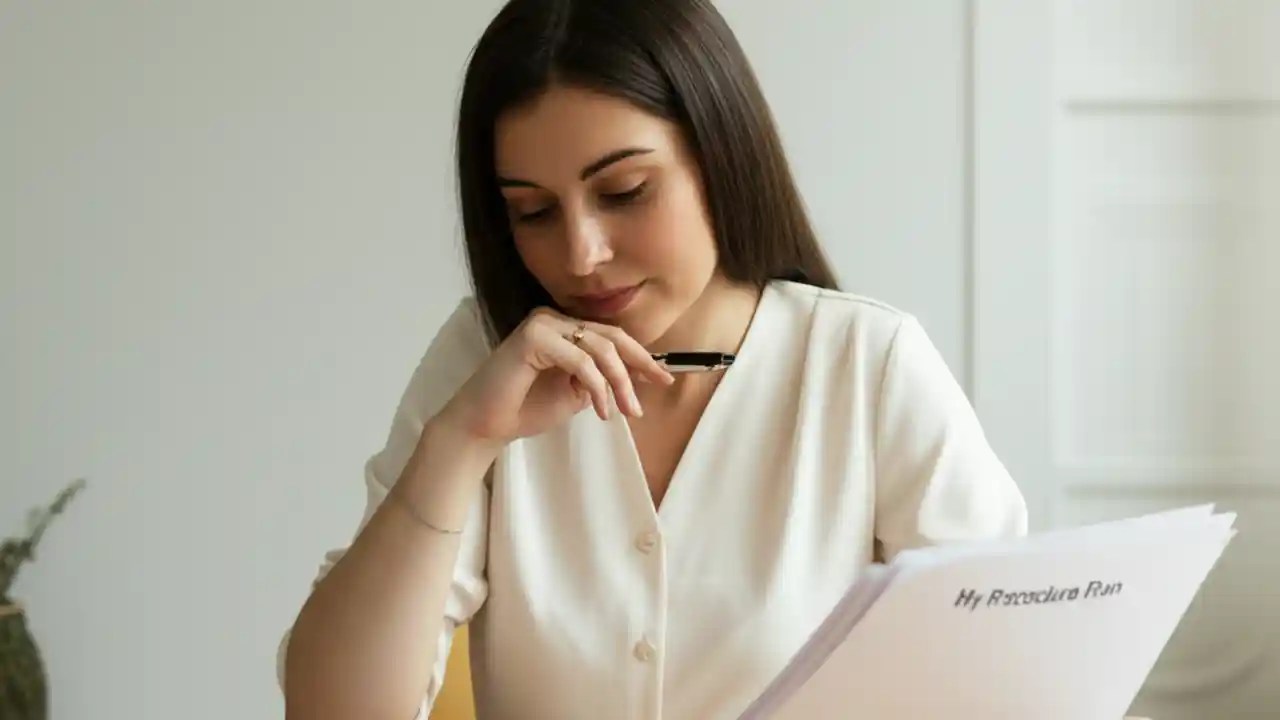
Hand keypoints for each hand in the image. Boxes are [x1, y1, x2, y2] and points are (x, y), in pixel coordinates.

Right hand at [438, 306, 674, 443]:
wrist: (485, 425)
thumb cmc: (525, 409)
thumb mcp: (575, 394)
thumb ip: (600, 380)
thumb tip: (640, 376)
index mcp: (561, 327)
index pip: (610, 335)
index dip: (641, 356)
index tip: (664, 378)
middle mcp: (552, 318)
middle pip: (611, 336)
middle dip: (639, 365)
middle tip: (657, 391)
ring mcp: (541, 323)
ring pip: (599, 348)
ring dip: (620, 382)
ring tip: (627, 411)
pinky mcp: (532, 337)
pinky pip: (580, 360)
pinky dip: (596, 386)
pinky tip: (600, 409)